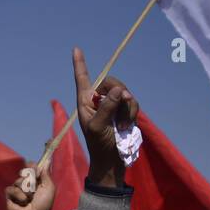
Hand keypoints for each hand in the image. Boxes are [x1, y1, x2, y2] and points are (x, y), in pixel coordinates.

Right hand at [5, 163, 55, 209]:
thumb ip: (47, 174)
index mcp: (35, 180)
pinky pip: (11, 189)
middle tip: (34, 190)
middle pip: (24, 172)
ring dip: (26, 191)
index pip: (31, 167)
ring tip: (29, 200)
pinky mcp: (9, 195)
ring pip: (18, 181)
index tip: (36, 171)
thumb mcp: (49, 188)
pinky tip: (22, 203)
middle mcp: (26, 183)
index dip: (32, 167)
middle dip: (30, 180)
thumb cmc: (43, 205)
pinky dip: (18, 196)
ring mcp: (17, 188)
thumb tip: (47, 160)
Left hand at [71, 47, 137, 188]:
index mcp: (85, 102)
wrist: (112, 161)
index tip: (76, 49)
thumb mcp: (99, 127)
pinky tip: (126, 126)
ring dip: (126, 109)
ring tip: (121, 125)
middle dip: (118, 92)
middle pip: (110, 82)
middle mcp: (98, 100)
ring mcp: (113, 105)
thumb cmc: (99, 146)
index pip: (82, 79)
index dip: (80, 64)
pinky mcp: (125, 111)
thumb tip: (120, 91)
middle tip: (123, 103)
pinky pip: (133, 103)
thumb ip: (107, 108)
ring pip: (125, 93)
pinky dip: (132, 114)